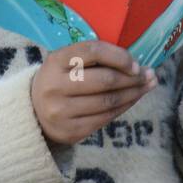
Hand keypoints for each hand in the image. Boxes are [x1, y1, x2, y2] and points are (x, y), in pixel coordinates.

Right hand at [30, 41, 156, 146]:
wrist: (32, 111)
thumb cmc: (59, 79)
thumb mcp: (66, 62)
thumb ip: (93, 59)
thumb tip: (138, 65)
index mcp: (55, 61)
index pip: (93, 52)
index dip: (119, 56)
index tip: (136, 63)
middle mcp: (55, 86)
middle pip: (105, 80)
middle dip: (133, 78)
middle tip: (150, 75)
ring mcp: (61, 111)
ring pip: (108, 102)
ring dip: (134, 94)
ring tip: (147, 87)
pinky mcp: (70, 131)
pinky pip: (105, 119)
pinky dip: (123, 108)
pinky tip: (132, 100)